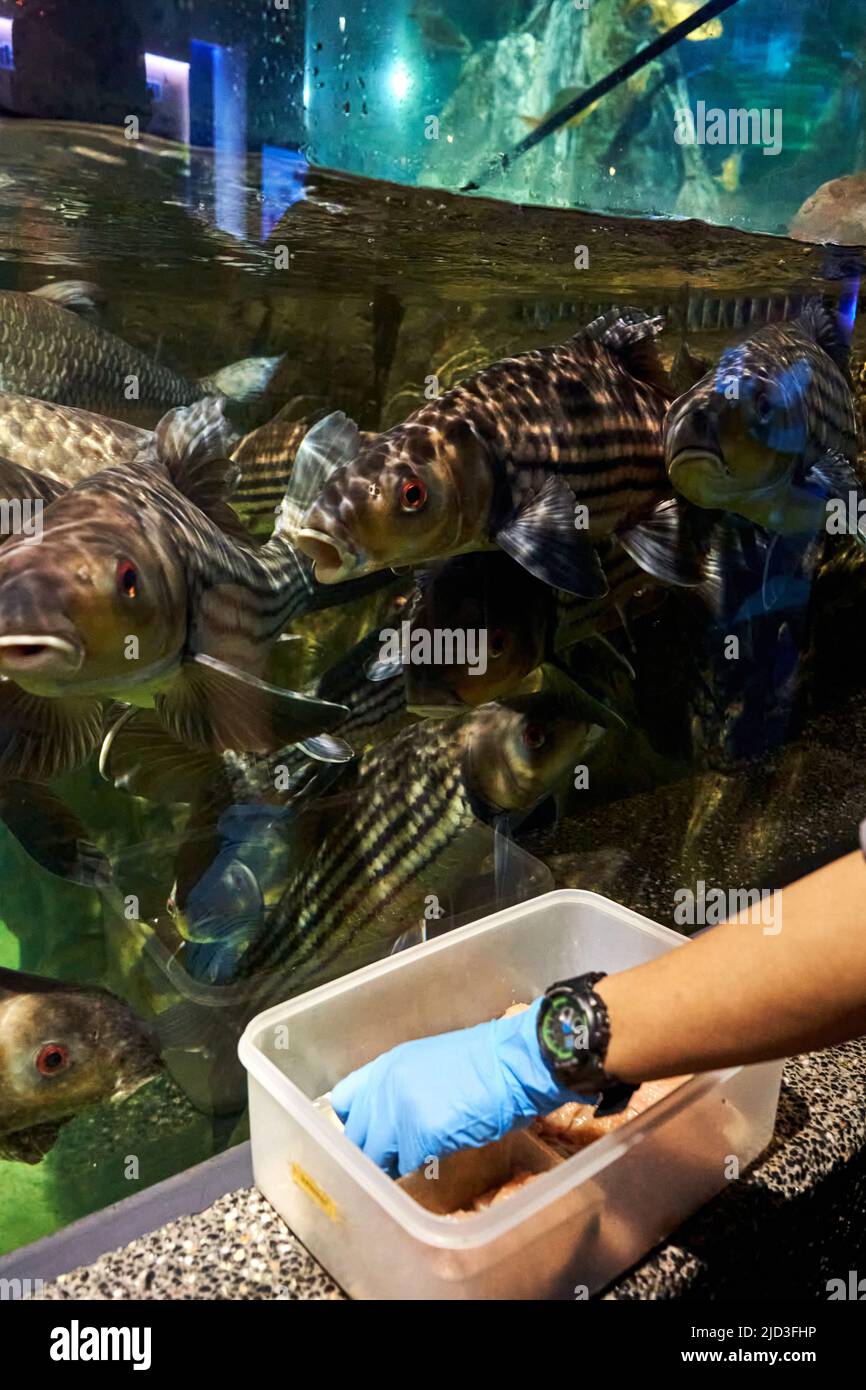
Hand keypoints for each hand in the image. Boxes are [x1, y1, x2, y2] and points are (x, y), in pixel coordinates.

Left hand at [331, 998, 578, 1176]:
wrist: (512, 1062)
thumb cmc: (483, 1063)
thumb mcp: (429, 1063)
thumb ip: (401, 1086)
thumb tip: (391, 1118)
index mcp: (386, 1065)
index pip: (343, 1101)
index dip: (355, 1122)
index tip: (367, 1135)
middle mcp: (384, 1086)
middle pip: (357, 1136)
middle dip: (373, 1151)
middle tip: (395, 1158)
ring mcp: (399, 1110)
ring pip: (377, 1157)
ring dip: (396, 1163)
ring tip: (419, 1156)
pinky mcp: (419, 1134)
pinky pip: (408, 1165)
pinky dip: (423, 1165)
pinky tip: (440, 1154)